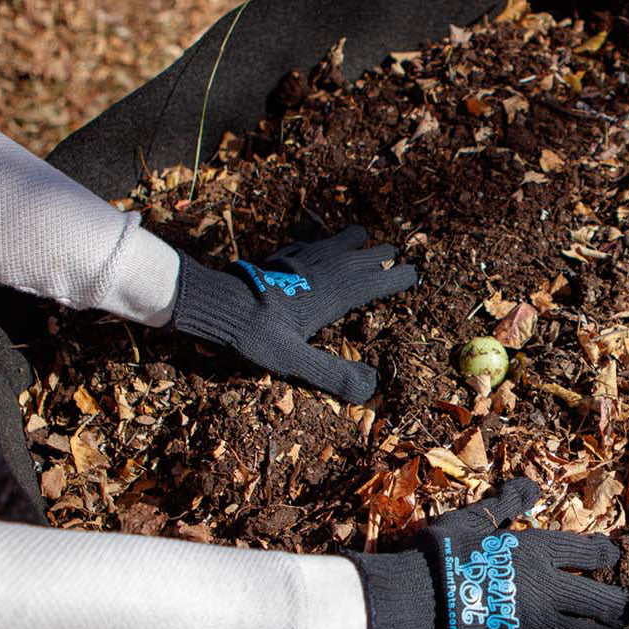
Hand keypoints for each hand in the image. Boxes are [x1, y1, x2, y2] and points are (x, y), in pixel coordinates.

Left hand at [168, 225, 415, 401]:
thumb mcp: (294, 361)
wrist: (213, 303)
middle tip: (396, 257)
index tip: (415, 275)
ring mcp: (300, 259)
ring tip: (363, 239)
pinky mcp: (279, 256)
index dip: (397, 278)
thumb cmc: (254, 334)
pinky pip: (308, 242)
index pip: (376, 281)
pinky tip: (316, 243)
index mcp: (333, 294)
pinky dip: (321, 241)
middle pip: (362, 255)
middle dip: (381, 256)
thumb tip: (371, 389)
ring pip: (337, 240)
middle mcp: (323, 271)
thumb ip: (332, 374)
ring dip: (354, 240)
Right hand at [349, 479, 628, 628]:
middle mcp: (552, 592)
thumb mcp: (474, 518)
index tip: (612, 559)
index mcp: (540, 553)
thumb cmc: (442, 555)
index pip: (592, 554)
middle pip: (606, 603)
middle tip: (621, 612)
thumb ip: (507, 504)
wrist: (417, 602)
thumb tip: (532, 485)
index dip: (606, 556)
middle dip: (617, 607)